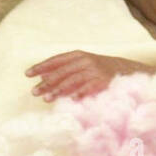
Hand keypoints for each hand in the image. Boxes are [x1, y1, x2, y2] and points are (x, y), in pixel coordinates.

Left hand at [25, 50, 155, 101]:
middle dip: (46, 82)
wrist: (128, 70)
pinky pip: (89, 88)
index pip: (55, 60)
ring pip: (72, 81)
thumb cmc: (100, 69)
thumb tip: (42, 78)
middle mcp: (85, 61)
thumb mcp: (82, 65)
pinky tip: (71, 100)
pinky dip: (80, 93)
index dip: (41, 66)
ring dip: (58, 90)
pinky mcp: (103, 81)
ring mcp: (94, 70)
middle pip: (61, 72)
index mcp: (78, 55)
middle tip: (34, 91)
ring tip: (46, 99)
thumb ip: (64, 70)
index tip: (27, 74)